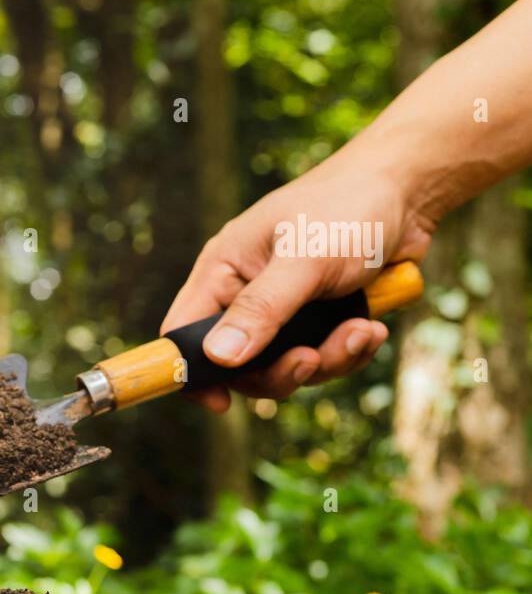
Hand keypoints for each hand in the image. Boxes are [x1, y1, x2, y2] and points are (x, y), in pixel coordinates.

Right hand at [160, 151, 434, 412]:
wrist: (410, 191)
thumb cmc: (349, 206)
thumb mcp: (305, 258)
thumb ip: (262, 309)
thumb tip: (219, 358)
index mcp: (223, 270)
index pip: (183, 331)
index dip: (191, 371)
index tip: (219, 402)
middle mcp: (245, 293)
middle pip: (237, 364)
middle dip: (278, 370)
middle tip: (310, 360)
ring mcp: (283, 309)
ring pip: (284, 366)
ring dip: (326, 360)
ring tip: (362, 331)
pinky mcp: (318, 317)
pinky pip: (321, 357)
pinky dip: (348, 351)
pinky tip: (372, 327)